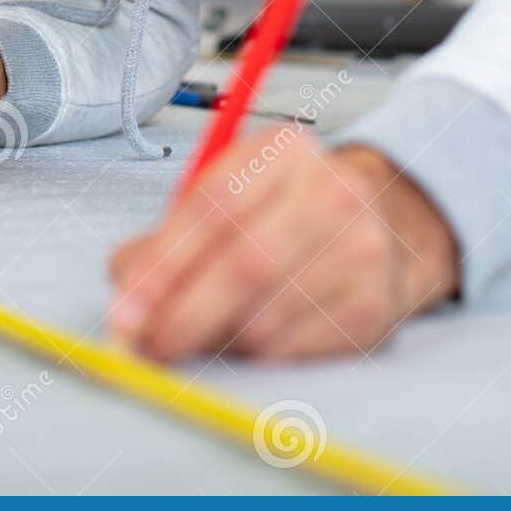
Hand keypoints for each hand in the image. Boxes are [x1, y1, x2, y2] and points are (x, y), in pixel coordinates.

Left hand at [107, 130, 458, 360]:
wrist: (386, 222)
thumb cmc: (285, 210)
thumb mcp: (227, 196)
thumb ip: (167, 236)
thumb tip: (123, 283)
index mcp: (282, 152)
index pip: (214, 206)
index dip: (162, 263)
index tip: (125, 309)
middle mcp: (332, 192)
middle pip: (246, 264)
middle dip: (183, 315)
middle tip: (145, 346)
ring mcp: (362, 251)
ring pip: (269, 316)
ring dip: (216, 341)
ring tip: (193, 339)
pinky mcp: (373, 307)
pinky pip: (295, 350)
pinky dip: (254, 358)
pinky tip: (242, 344)